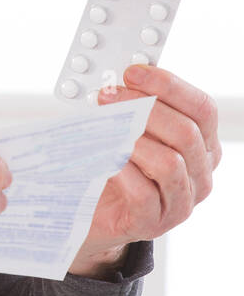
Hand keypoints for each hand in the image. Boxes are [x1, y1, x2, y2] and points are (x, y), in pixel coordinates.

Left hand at [69, 64, 220, 272]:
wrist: (92, 215)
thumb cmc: (115, 168)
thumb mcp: (133, 133)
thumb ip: (138, 108)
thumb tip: (123, 80)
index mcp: (203, 147)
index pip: (202, 109)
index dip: (169, 85)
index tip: (133, 72)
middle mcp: (199, 175)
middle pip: (186, 133)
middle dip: (145, 108)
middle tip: (108, 95)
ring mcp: (179, 203)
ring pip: (170, 163)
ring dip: (133, 140)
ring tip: (104, 128)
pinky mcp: (153, 223)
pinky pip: (144, 194)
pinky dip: (122, 172)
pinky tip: (105, 160)